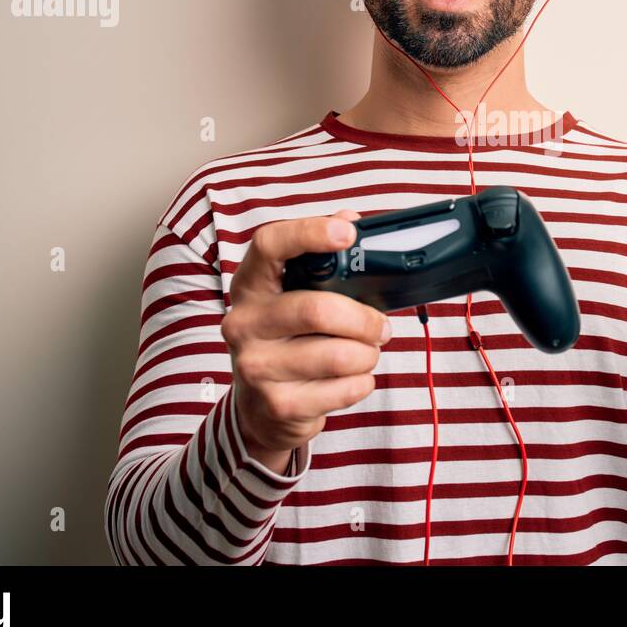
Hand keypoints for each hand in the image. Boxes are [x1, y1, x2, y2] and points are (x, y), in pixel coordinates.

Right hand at [223, 208, 391, 474]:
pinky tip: (353, 378)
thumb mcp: (297, 295)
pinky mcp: (277, 404)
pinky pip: (342, 389)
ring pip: (338, 355)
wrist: (262, 407)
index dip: (309, 233)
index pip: (269, 244)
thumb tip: (350, 218)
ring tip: (367, 352)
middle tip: (382, 326)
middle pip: (317, 309)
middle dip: (364, 319)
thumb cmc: (289, 338)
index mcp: (251, 284)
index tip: (348, 233)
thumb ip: (323, 258)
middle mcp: (244, 322)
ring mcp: (255, 366)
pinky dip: (362, 382)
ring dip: (367, 354)